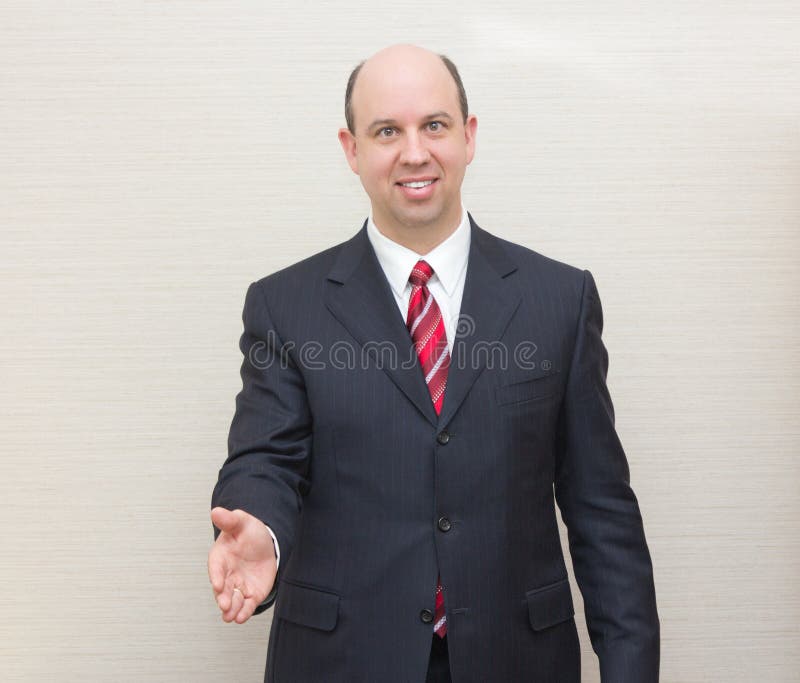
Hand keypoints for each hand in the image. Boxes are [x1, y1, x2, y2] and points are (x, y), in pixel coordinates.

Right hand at [208, 507, 276, 623]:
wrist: (266, 542)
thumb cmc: (248, 532)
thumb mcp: (241, 522)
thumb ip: (229, 520)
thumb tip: (216, 511)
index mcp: (221, 557)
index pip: (216, 568)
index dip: (217, 576)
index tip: (218, 584)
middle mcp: (227, 574)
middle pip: (223, 589)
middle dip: (223, 597)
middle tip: (224, 605)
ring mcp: (239, 585)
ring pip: (233, 600)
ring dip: (231, 609)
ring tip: (231, 616)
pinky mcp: (251, 593)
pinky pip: (246, 605)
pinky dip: (244, 612)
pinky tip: (241, 618)